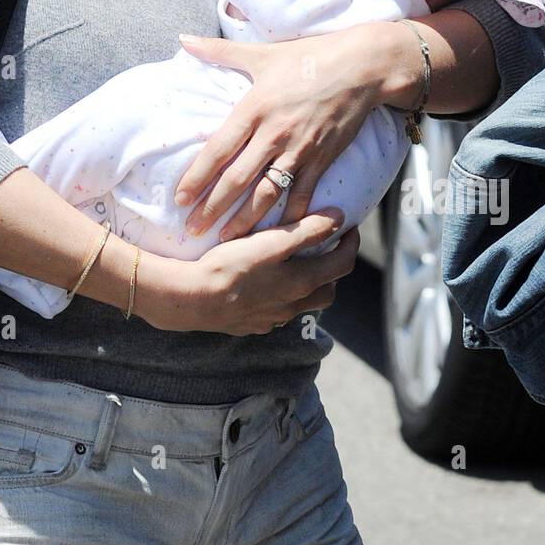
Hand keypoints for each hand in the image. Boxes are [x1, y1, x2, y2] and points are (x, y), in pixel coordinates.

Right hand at [142, 217, 359, 334]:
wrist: (193, 299)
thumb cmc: (231, 266)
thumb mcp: (270, 242)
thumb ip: (307, 230)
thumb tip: (339, 219)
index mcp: (302, 284)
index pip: (342, 264)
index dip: (350, 243)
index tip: (348, 226)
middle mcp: (293, 306)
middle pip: (327, 291)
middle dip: (332, 270)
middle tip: (324, 248)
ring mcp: (272, 319)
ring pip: (301, 304)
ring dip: (306, 286)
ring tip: (293, 265)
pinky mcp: (252, 325)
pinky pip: (276, 312)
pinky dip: (280, 297)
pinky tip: (263, 284)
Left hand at [174, 29, 379, 239]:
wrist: (362, 66)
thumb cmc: (308, 57)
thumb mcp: (261, 54)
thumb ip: (219, 51)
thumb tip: (183, 40)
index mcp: (253, 108)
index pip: (217, 150)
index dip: (197, 177)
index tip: (180, 198)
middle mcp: (273, 133)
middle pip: (236, 180)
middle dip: (212, 209)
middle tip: (192, 231)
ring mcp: (299, 149)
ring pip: (266, 194)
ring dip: (244, 220)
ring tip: (226, 240)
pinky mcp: (322, 159)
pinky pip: (302, 194)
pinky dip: (291, 217)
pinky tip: (277, 234)